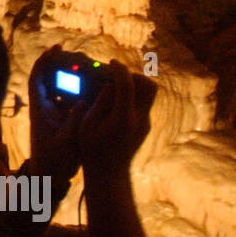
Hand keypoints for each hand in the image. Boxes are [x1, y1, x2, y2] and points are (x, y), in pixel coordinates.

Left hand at [27, 45, 82, 181]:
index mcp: (40, 109)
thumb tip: (83, 102)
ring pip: (61, 88)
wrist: (50, 177)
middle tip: (79, 54)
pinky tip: (95, 87)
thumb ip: (74, 120)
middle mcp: (45, 107)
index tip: (56, 49)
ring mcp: (54, 113)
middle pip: (49, 78)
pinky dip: (80, 91)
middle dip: (61, 63)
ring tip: (89, 66)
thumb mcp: (65, 140)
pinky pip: (70, 100)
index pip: (37, 78)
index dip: (44, 61)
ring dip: (72, 76)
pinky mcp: (62, 120)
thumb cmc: (53, 161)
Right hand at [76, 61, 156, 180]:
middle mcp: (139, 119)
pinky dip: (133, 96)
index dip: (120, 69)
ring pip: (149, 94)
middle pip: (149, 86)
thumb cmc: (92, 151)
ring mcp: (145, 123)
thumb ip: (99, 103)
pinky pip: (143, 104)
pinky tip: (116, 101)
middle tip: (117, 75)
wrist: (109, 174)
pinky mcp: (145, 126)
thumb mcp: (86, 125)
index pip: (127, 85)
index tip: (111, 62)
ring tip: (116, 86)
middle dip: (134, 75)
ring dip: (135, 85)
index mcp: (123, 118)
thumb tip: (108, 85)